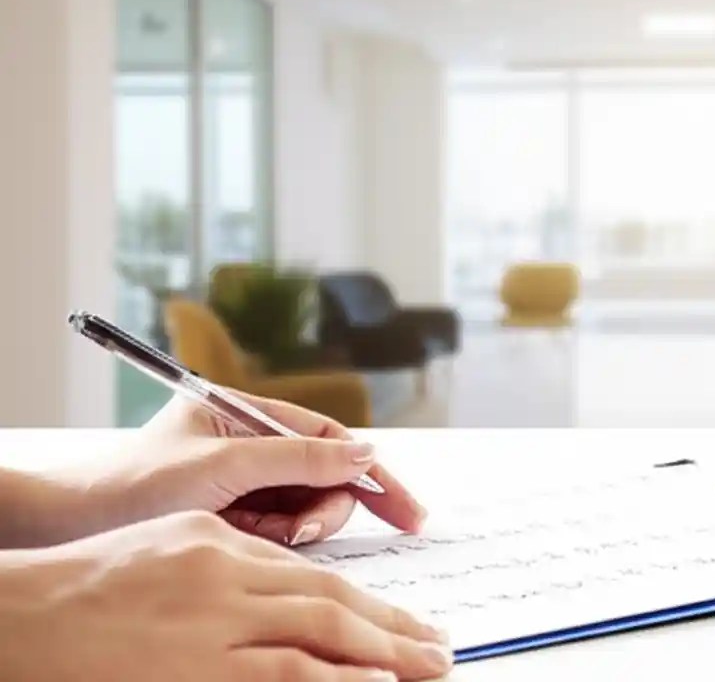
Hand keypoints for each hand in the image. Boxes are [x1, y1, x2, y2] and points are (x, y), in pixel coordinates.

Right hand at [0, 511, 451, 680]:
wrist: (20, 617)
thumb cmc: (83, 587)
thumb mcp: (167, 549)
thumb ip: (232, 562)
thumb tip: (292, 591)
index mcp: (219, 540)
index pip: (312, 573)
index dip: (368, 601)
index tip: (403, 621)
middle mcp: (227, 572)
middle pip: (332, 599)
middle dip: (395, 625)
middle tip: (439, 646)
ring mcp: (215, 621)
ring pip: (322, 632)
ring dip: (385, 652)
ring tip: (428, 668)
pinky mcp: (201, 666)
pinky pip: (287, 672)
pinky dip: (337, 677)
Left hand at [71, 393, 425, 546]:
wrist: (71, 528)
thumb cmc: (134, 485)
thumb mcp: (224, 467)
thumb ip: (299, 457)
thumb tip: (364, 453)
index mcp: (244, 413)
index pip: (328, 437)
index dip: (371, 470)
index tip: (406, 507)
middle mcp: (248, 443)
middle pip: (325, 475)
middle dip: (324, 505)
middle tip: (302, 529)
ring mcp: (242, 482)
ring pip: (307, 506)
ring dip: (298, 525)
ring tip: (265, 535)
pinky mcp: (233, 517)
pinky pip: (281, 529)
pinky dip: (277, 539)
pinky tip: (250, 539)